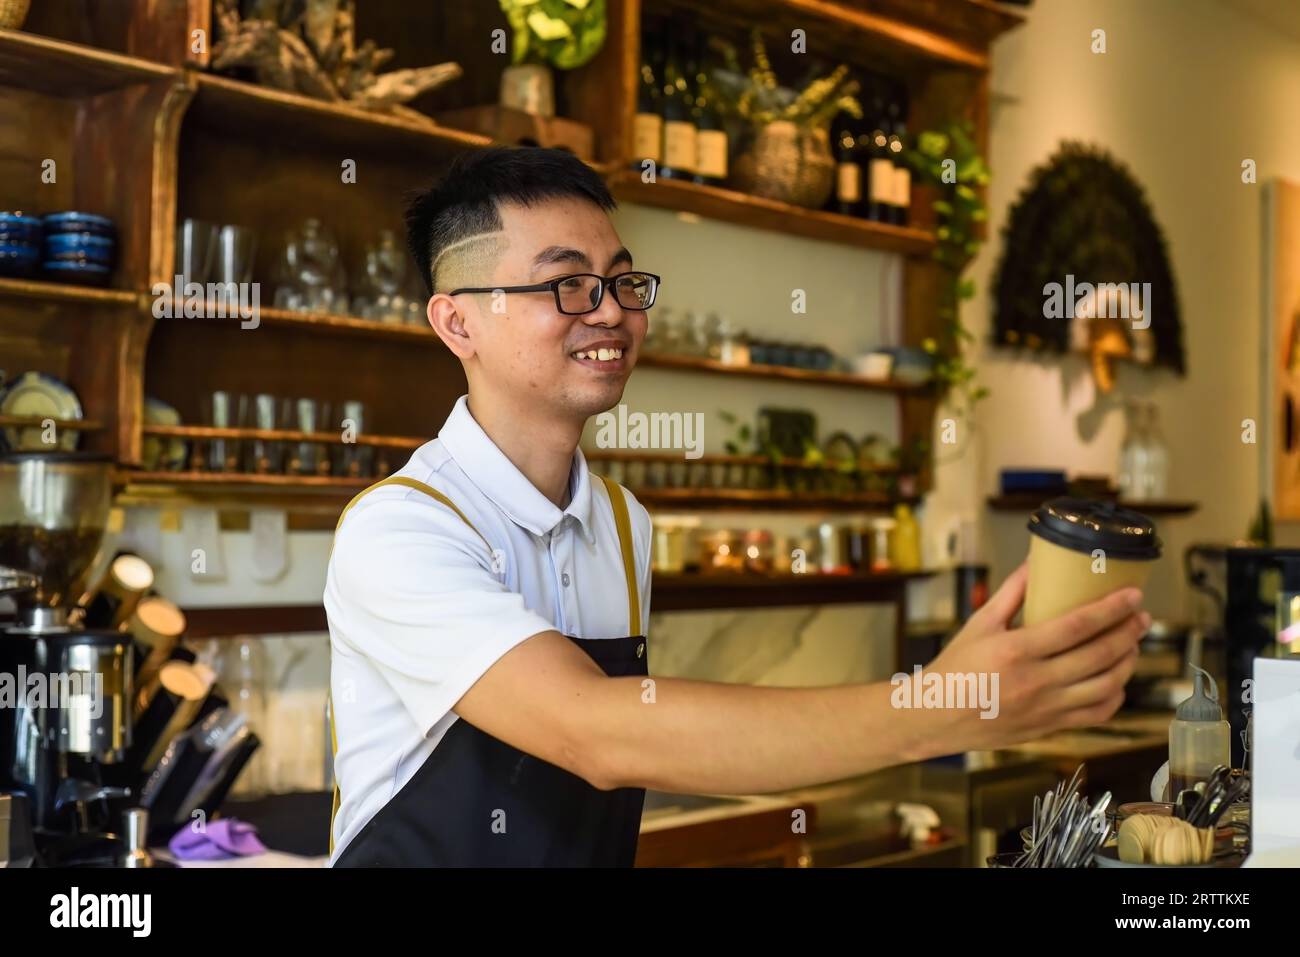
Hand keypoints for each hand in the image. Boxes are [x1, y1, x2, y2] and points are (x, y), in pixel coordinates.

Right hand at [928, 561, 1149, 750]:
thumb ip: (1010, 594)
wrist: (936, 716)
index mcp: (1017, 650)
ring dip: (1127, 663)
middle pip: (1100, 655)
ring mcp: (1046, 708)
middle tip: (1142, 618)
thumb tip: (1035, 563)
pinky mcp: (1049, 726)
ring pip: (1106, 686)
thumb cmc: (955, 668)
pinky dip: (1114, 696)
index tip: (1132, 596)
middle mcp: (1036, 681)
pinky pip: (1096, 714)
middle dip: (1128, 633)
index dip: (1111, 609)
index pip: (1078, 626)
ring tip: (1132, 646)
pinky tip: (1116, 680)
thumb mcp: (979, 624)